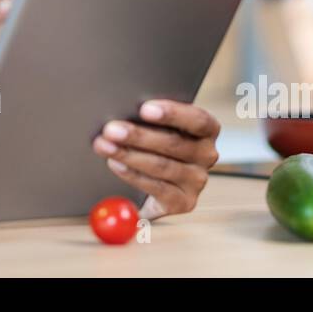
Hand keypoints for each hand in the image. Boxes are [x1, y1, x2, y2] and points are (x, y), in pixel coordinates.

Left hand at [92, 99, 220, 219]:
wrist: (154, 181)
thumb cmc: (153, 143)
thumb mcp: (157, 125)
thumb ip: (149, 118)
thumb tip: (123, 109)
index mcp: (206, 130)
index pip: (197, 120)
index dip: (172, 113)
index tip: (144, 109)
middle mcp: (206, 155)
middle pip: (174, 143)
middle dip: (138, 136)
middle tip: (111, 129)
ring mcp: (196, 181)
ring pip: (162, 166)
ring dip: (129, 155)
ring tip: (106, 146)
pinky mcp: (184, 202)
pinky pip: (157, 188)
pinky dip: (133, 176)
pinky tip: (117, 165)